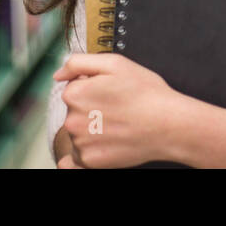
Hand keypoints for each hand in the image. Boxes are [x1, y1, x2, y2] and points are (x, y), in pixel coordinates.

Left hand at [52, 53, 184, 167]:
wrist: (168, 125)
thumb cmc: (146, 92)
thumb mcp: (115, 63)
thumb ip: (79, 63)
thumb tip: (57, 75)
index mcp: (74, 93)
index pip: (75, 88)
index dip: (94, 88)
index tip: (111, 92)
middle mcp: (71, 120)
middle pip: (75, 112)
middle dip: (92, 109)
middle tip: (118, 109)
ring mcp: (80, 144)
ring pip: (79, 133)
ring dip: (92, 130)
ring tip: (118, 126)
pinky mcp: (89, 162)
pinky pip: (79, 157)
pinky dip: (90, 151)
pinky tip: (105, 145)